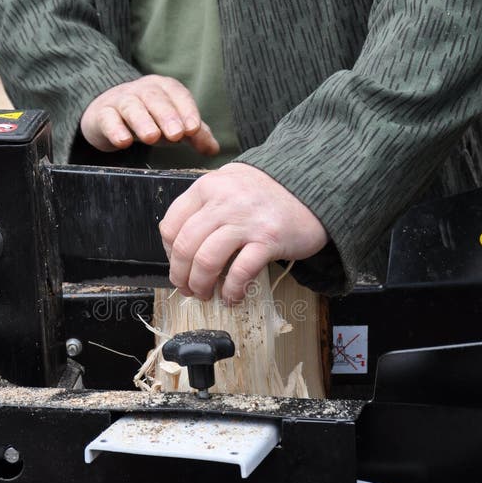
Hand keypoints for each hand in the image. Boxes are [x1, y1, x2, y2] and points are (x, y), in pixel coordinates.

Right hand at [80, 75, 218, 155]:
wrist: (109, 115)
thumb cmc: (150, 119)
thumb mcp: (174, 126)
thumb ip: (195, 136)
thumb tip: (214, 149)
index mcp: (164, 88)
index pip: (178, 95)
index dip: (187, 110)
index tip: (194, 129)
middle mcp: (143, 90)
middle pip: (155, 99)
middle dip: (167, 116)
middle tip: (176, 134)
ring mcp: (121, 100)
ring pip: (132, 107)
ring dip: (142, 121)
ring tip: (151, 137)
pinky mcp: (102, 114)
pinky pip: (108, 119)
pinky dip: (115, 129)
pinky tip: (123, 142)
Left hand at [159, 162, 327, 302]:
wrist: (313, 187)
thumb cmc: (267, 193)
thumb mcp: (228, 185)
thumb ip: (204, 206)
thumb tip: (178, 243)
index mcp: (208, 188)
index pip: (170, 226)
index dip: (168, 254)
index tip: (178, 266)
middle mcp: (224, 202)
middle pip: (184, 247)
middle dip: (181, 276)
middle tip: (188, 289)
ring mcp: (247, 221)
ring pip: (206, 261)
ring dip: (201, 286)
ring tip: (207, 295)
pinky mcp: (269, 240)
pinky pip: (240, 272)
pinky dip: (231, 291)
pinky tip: (232, 297)